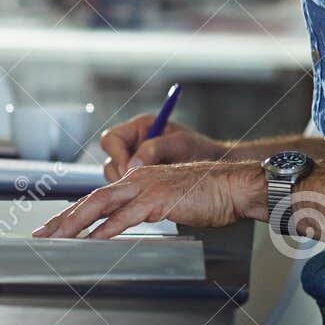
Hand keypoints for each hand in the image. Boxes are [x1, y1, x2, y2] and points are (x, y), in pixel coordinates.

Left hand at [32, 161, 264, 238]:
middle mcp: (135, 179)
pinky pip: (125, 218)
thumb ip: (145, 209)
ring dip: (75, 224)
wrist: (232, 186)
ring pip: (100, 206)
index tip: (54, 226)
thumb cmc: (206, 194)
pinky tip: (91, 240)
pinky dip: (106, 230)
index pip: (96, 197)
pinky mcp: (157, 201)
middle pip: (90, 200)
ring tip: (57, 239)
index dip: (72, 212)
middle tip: (42, 234)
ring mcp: (145, 188)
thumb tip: (127, 225)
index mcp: (135, 179)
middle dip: (62, 219)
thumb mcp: (167, 200)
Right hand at [99, 113, 226, 181]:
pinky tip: (150, 195)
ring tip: (148, 189)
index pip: (112, 139)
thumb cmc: (201, 149)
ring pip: (114, 176)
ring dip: (126, 185)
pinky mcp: (139, 179)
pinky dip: (133, 192)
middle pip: (110, 159)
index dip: (117, 155)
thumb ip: (155, 148)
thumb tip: (132, 165)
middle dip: (120, 174)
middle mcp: (133, 144)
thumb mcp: (180, 143)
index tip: (130, 170)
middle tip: (137, 184)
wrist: (214, 167)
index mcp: (140, 128)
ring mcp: (135, 163)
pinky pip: (125, 187)